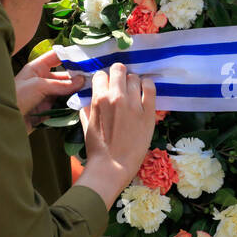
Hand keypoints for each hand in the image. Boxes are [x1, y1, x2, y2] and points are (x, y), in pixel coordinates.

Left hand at [14, 48, 86, 131]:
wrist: (4, 121)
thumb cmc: (15, 97)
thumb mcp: (39, 86)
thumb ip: (61, 84)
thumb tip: (80, 80)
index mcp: (37, 69)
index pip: (56, 57)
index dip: (69, 55)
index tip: (85, 56)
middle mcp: (42, 81)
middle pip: (64, 76)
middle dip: (78, 76)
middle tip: (94, 77)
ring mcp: (45, 96)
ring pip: (66, 91)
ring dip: (77, 91)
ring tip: (92, 90)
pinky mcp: (48, 110)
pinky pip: (63, 106)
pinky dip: (72, 105)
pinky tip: (82, 103)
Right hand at [76, 63, 157, 207]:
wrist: (113, 166)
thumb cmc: (97, 148)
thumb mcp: (86, 124)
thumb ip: (88, 107)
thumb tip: (92, 97)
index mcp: (99, 99)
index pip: (101, 75)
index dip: (104, 80)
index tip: (107, 86)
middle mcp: (116, 97)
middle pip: (119, 69)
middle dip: (118, 75)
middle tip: (121, 85)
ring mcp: (134, 104)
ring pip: (134, 78)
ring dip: (132, 82)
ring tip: (133, 92)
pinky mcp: (149, 112)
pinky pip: (151, 88)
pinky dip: (147, 85)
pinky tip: (145, 90)